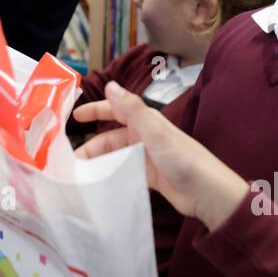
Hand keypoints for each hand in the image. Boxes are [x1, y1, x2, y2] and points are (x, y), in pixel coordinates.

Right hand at [74, 81, 249, 230]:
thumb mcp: (155, 132)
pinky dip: (110, 176)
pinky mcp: (149, 176)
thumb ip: (131, 108)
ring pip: (115, 156)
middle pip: (110, 137)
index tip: (74, 116)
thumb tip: (109, 84)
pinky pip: (123, 172)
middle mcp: (144, 136)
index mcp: (146, 121)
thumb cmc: (182, 158)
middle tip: (70, 159)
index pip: (115, 110)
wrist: (206, 192)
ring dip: (98, 162)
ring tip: (80, 176)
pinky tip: (98, 185)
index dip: (95, 110)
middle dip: (91, 145)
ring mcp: (146, 157)